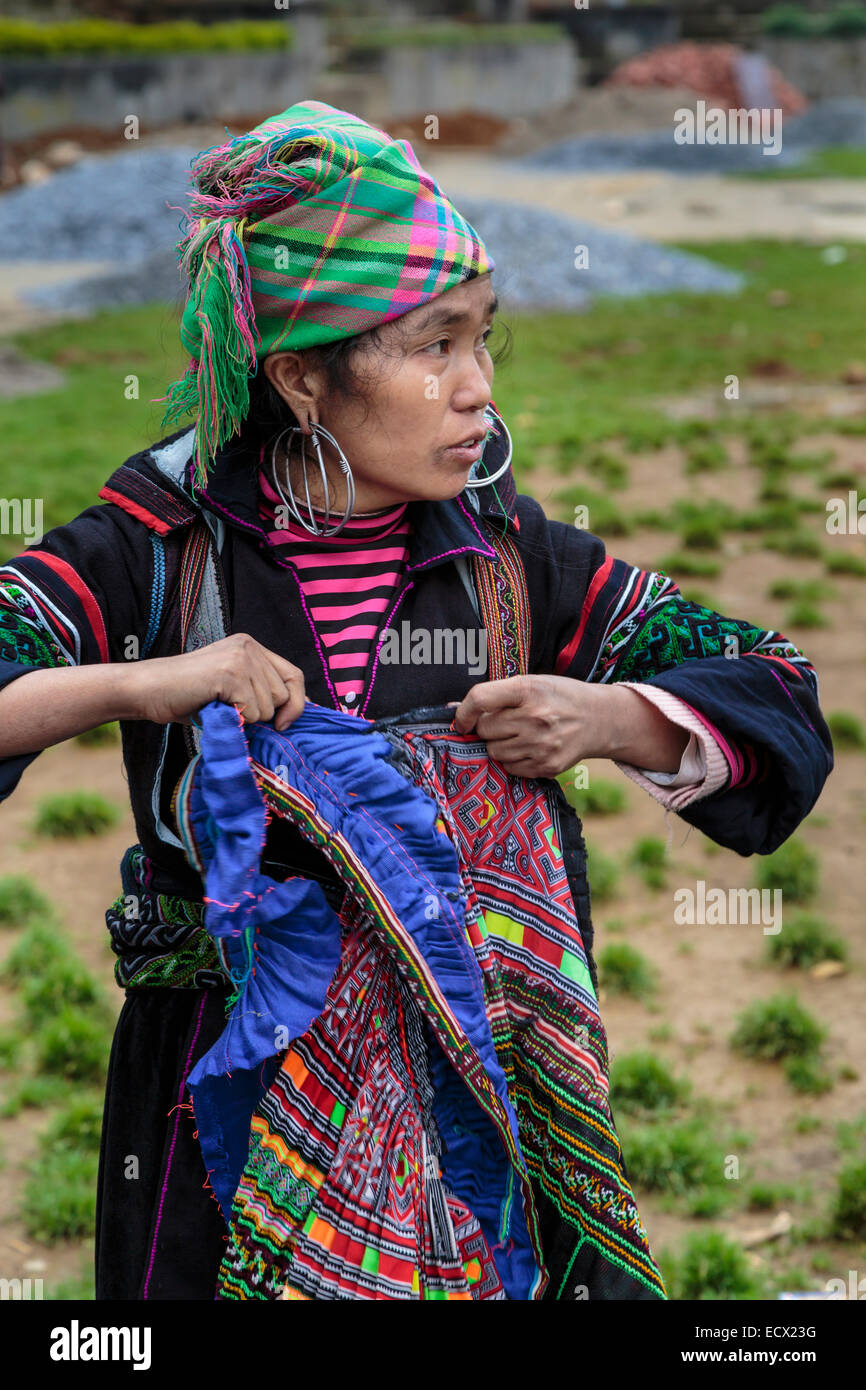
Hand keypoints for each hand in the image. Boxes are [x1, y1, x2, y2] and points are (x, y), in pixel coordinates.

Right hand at [129, 633, 305, 731]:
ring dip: (246, 717)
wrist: (147, 691)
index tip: (284, 724)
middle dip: (264, 714)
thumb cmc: (186, 696)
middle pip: (284, 695)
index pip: (294, 676)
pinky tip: (214, 706)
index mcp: (251, 646)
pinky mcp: (230, 673)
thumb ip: (260, 693)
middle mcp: (249, 646)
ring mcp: (240, 658)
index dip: (296, 703)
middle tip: (233, 711)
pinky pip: (252, 711)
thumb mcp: (232, 689)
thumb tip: (292, 717)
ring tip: (219, 706)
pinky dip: (236, 719)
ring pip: (268, 707)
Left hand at [452, 676, 687, 777]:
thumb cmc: (560, 696)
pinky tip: (530, 747)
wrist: (600, 719)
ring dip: (500, 744)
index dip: (463, 711)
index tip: (462, 720)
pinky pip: (510, 768)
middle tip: (506, 721)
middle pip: (484, 730)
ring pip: (494, 752)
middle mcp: (535, 718)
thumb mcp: (533, 682)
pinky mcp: (546, 766)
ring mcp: (541, 745)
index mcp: (528, 690)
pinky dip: (513, 759)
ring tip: (520, 734)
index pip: (480, 699)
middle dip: (488, 727)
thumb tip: (455, 711)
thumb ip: (498, 694)